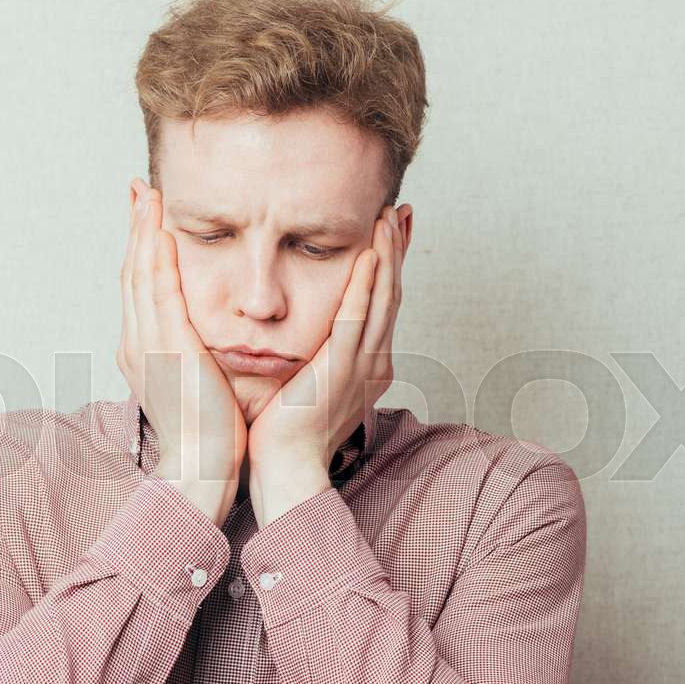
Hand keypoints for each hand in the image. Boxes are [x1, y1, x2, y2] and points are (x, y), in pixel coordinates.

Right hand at [116, 179, 246, 519]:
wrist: (202, 468)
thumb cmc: (207, 435)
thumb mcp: (191, 387)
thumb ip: (187, 358)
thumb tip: (196, 340)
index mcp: (140, 352)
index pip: (138, 288)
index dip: (139, 249)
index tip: (145, 217)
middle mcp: (136, 343)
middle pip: (131, 272)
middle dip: (135, 229)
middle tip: (138, 191)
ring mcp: (147, 345)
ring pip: (139, 275)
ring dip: (142, 232)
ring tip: (148, 197)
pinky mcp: (169, 347)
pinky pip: (159, 292)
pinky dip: (156, 259)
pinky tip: (161, 231)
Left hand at [246, 205, 403, 521]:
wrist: (286, 472)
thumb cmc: (285, 436)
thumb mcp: (308, 388)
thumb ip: (314, 360)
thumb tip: (307, 342)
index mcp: (366, 367)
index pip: (380, 306)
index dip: (388, 267)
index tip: (389, 232)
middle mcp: (372, 364)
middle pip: (390, 295)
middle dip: (396, 251)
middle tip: (399, 212)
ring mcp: (361, 367)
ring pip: (381, 300)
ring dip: (387, 255)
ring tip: (388, 217)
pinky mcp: (342, 370)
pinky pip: (358, 319)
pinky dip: (366, 285)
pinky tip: (371, 256)